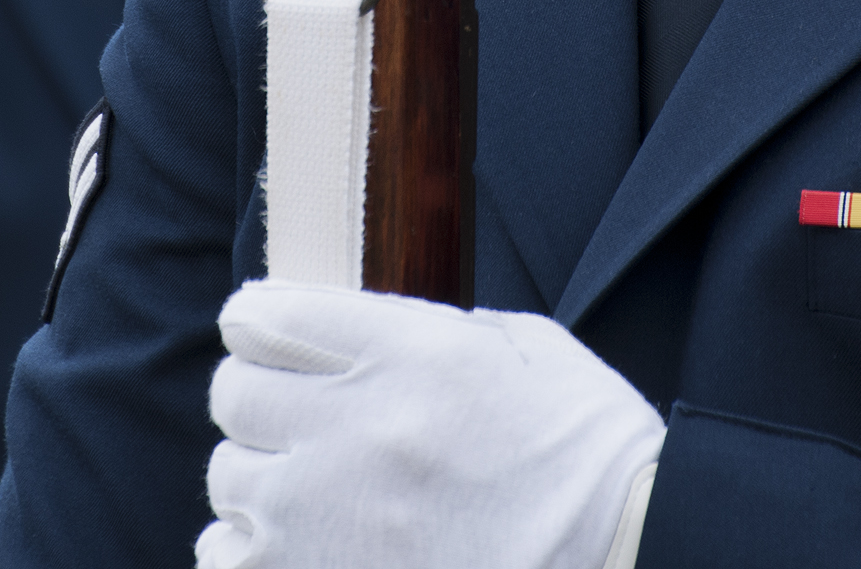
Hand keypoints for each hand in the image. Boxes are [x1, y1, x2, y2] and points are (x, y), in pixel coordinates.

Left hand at [198, 280, 664, 568]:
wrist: (633, 557)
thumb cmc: (586, 457)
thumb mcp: (525, 350)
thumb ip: (429, 331)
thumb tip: (353, 328)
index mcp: (412, 356)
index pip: (268, 316)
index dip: (259, 324)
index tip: (265, 336)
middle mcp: (360, 432)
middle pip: (235, 395)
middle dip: (260, 402)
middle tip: (296, 419)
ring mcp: (332, 522)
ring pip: (229, 479)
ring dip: (262, 481)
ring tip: (314, 493)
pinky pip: (228, 557)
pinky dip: (250, 551)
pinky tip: (303, 548)